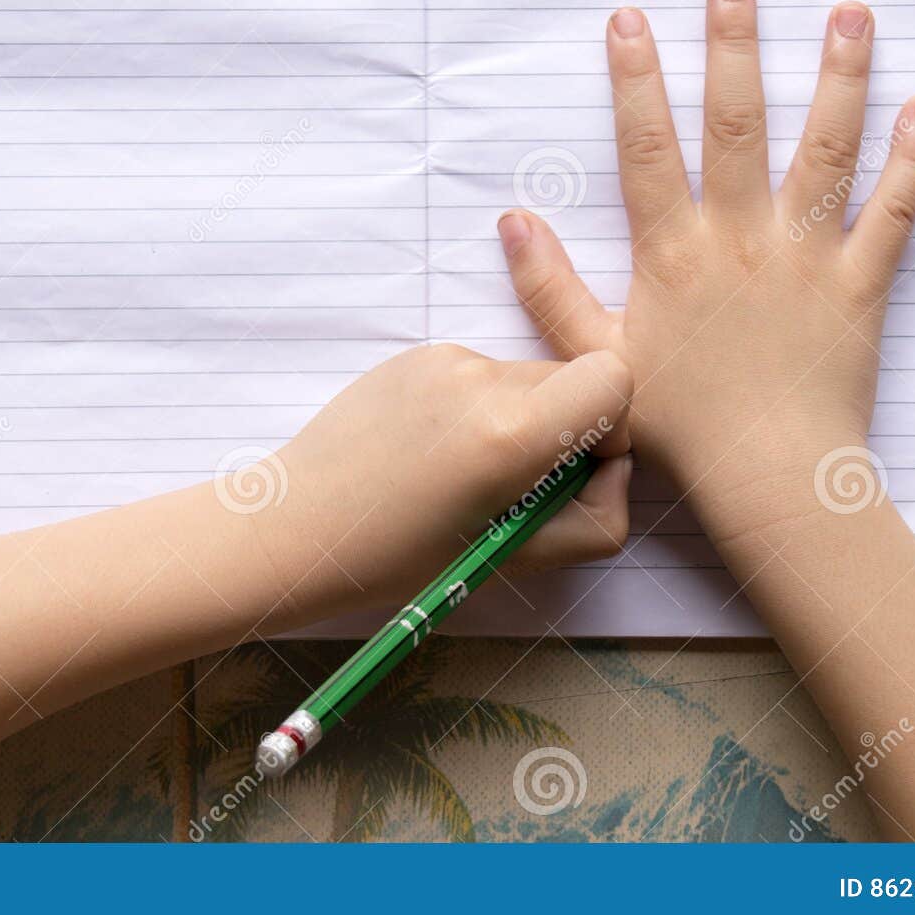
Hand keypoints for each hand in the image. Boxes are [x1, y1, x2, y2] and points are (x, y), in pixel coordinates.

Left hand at [236, 344, 633, 622]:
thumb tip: (615, 466)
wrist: (299, 527)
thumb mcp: (517, 558)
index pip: (612, 379)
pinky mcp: (417, 354)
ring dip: (517, 420)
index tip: (572, 469)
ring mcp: (444, 358)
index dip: (609, 425)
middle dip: (562, 429)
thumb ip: (595, 517)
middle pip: (570, 380)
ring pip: (524, 377)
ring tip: (462, 474)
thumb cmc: (403, 560)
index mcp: (511, 432)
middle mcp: (481, 379)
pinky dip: (475, 409)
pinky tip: (432, 453)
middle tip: (512, 488)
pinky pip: (479, 373)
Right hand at [496, 0, 914, 546]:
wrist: (769, 477)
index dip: (636, 80)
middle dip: (734, 45)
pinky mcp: (861, 284)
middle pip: (738, 124)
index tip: (630, 18)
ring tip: (849, 11)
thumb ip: (548, 291)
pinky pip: (893, 213)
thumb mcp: (595, 360)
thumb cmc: (678, 425)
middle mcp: (741, 238)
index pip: (648, 149)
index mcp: (673, 253)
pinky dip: (912, 159)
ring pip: (827, 150)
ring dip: (839, 76)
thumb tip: (511, 222)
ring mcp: (807, 256)